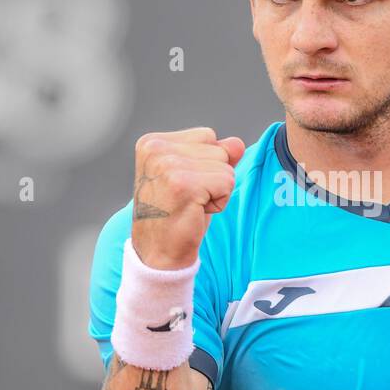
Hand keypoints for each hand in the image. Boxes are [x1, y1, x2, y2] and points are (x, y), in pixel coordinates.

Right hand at [129, 127, 244, 269]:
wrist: (158, 253)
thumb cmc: (177, 214)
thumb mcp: (195, 176)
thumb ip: (215, 154)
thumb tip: (237, 144)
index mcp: (152, 142)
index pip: (208, 136)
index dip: (205, 165)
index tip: (183, 187)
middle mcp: (156, 149)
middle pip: (218, 149)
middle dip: (212, 177)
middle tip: (188, 199)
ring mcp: (167, 165)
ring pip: (225, 167)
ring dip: (216, 191)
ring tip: (192, 206)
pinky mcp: (183, 184)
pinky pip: (227, 182)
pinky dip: (219, 202)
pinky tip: (197, 212)